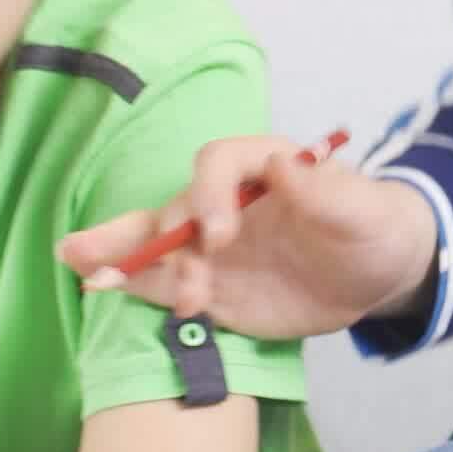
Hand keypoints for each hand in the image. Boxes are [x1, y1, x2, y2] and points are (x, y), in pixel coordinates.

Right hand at [55, 135, 438, 340]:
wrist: (374, 274)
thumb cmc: (370, 226)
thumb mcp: (362, 209)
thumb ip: (325, 193)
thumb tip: (281, 166)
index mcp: (259, 168)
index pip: (218, 164)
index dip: (209, 194)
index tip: (221, 236)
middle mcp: (224, 203)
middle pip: (177, 208)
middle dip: (167, 240)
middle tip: (179, 277)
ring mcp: (211, 247)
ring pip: (154, 243)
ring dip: (122, 254)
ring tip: (78, 263)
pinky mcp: (209, 287)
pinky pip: (161, 283)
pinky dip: (127, 283)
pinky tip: (92, 282)